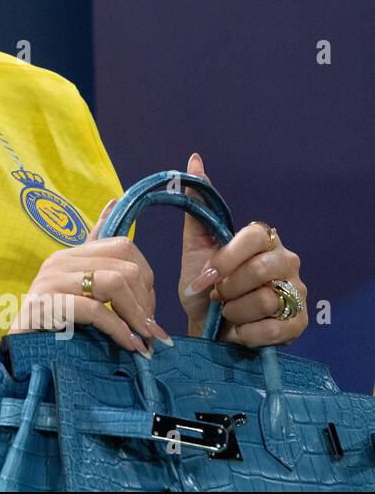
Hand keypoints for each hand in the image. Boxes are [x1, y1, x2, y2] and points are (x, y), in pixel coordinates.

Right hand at [8, 196, 172, 355]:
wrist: (19, 352)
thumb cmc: (54, 324)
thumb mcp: (78, 288)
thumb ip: (97, 256)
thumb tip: (114, 203)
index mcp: (71, 254)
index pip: (123, 245)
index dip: (145, 276)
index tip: (148, 308)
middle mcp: (60, 261)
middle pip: (125, 265)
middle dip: (145, 300)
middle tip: (149, 329)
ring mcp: (51, 280)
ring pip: (114, 283)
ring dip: (136, 315)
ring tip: (143, 339)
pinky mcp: (47, 304)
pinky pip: (95, 310)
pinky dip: (119, 330)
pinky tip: (128, 345)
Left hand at [178, 152, 307, 346]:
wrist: (207, 329)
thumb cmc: (204, 288)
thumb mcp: (195, 247)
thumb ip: (197, 208)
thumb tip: (194, 161)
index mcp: (263, 240)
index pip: (255, 235)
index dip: (227, 258)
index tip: (206, 275)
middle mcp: (287, 262)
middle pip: (261, 269)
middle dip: (228, 288)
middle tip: (216, 296)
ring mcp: (297, 292)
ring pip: (266, 300)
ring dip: (235, 311)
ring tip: (227, 313)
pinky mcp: (299, 323)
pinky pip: (273, 328)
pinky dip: (246, 332)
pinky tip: (238, 330)